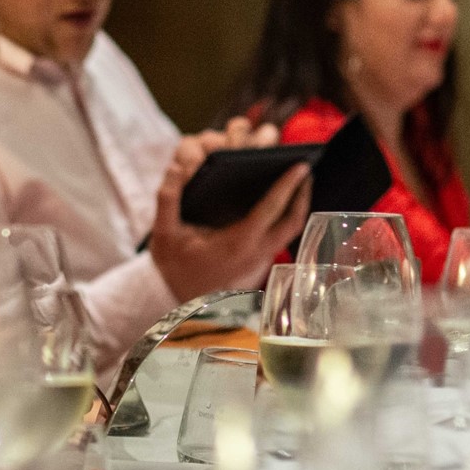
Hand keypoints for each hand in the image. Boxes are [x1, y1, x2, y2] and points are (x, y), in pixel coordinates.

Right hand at [148, 131, 310, 303]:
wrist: (179, 303)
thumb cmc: (174, 268)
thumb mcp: (163, 234)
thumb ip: (167, 199)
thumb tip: (177, 168)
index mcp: (237, 243)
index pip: (271, 209)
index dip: (288, 185)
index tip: (301, 166)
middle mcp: (256, 254)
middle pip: (293, 221)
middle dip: (303, 193)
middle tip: (306, 169)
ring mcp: (260, 261)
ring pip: (291, 231)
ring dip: (298, 205)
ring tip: (298, 183)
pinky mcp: (259, 263)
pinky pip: (282, 237)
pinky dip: (286, 217)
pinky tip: (279, 203)